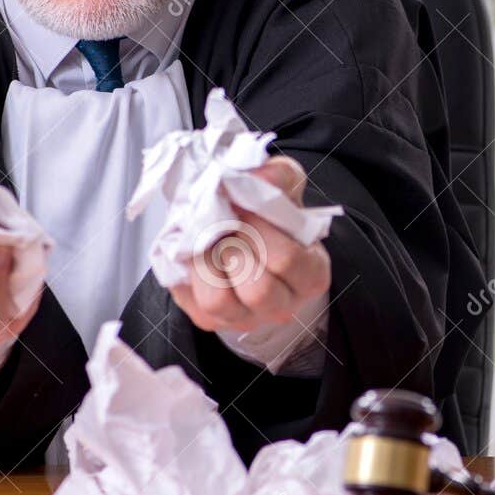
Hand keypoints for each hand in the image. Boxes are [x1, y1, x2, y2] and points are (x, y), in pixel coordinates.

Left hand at [170, 155, 332, 333]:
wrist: (245, 235)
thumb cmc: (271, 215)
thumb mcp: (284, 185)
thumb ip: (278, 175)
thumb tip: (260, 175)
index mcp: (310, 275)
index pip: (287, 261)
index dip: (259, 228)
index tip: (243, 204)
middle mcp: (281, 305)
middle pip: (258, 290)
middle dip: (234, 248)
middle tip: (226, 224)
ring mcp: (244, 318)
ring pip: (218, 302)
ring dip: (205, 262)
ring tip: (206, 238)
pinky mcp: (210, 319)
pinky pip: (189, 300)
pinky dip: (185, 270)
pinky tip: (194, 250)